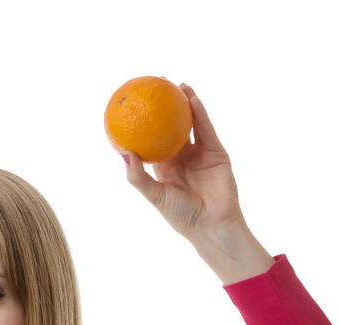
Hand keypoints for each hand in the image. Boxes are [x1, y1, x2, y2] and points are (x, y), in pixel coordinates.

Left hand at [122, 84, 272, 283]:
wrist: (212, 226)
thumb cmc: (181, 215)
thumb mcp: (155, 195)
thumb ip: (138, 176)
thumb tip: (123, 153)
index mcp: (165, 168)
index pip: (152, 142)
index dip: (143, 127)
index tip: (132, 109)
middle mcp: (182, 158)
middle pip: (171, 128)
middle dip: (164, 109)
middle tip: (154, 87)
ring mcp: (200, 154)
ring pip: (191, 124)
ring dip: (185, 103)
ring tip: (175, 85)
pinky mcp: (216, 152)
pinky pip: (206, 128)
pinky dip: (199, 113)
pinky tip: (191, 97)